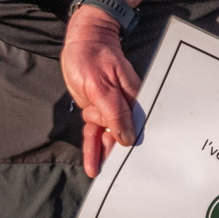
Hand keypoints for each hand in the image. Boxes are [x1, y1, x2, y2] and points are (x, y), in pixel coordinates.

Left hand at [63, 8, 141, 177]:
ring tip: (95, 169)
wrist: (85, 40)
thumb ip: (114, 112)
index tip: (131, 169)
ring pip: (106, 136)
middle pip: (121, 135)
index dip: (130, 147)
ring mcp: (110, 107)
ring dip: (99, 150)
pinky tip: (92, 164)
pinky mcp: (97, 108)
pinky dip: (92, 145)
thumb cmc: (92, 58)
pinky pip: (95, 131)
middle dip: (116, 155)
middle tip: (112, 177)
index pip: (133, 127)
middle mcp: (124, 106)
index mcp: (132, 99)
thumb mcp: (101, 85)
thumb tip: (126, 138)